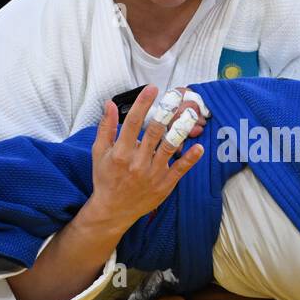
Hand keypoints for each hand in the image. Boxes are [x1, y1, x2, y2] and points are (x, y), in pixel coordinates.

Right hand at [83, 85, 204, 231]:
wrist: (112, 210)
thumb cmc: (106, 178)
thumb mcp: (99, 152)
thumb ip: (106, 127)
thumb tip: (109, 104)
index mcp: (121, 152)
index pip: (133, 122)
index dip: (143, 103)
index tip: (152, 89)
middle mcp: (137, 162)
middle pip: (155, 132)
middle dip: (166, 111)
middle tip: (176, 95)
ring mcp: (152, 174)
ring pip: (170, 147)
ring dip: (181, 129)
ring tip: (190, 114)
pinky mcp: (164, 185)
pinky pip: (180, 170)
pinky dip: (190, 159)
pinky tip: (199, 147)